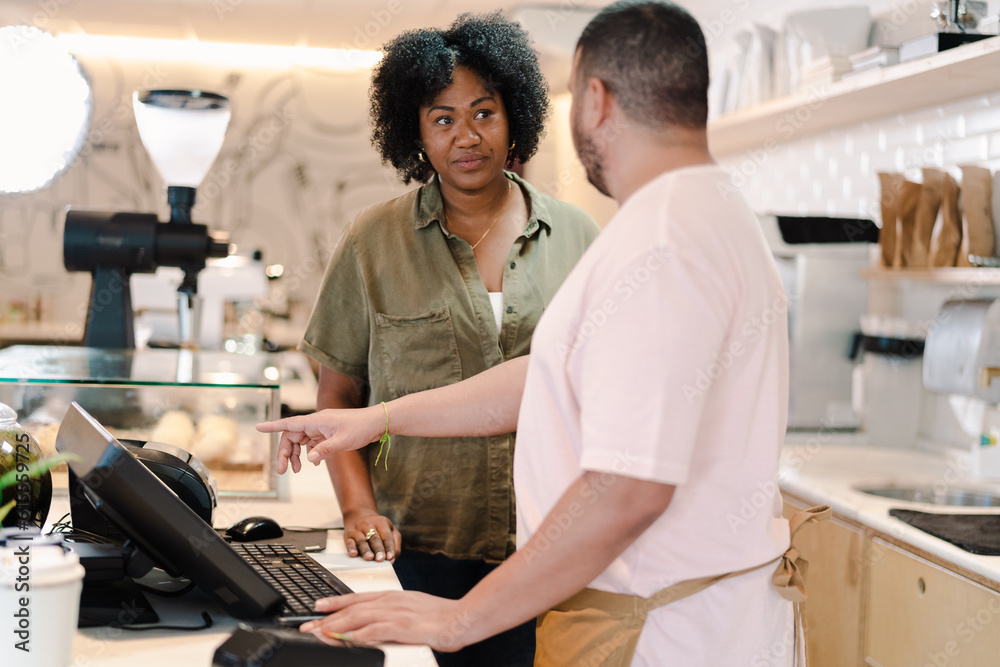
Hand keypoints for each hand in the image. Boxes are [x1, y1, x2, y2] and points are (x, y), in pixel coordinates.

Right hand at [256, 406, 383, 473]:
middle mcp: (317, 422)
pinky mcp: (329, 433)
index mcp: (317, 420)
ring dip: (296, 455)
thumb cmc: (361, 427)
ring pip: (301, 441)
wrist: (377, 423)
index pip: (289, 423)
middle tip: (282, 471)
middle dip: (285, 453)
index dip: (273, 426)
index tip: (259, 427)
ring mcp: (323, 428)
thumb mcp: (343, 441)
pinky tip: (312, 463)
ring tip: (297, 470)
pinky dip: (309, 453)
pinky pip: (312, 443)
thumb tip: (309, 459)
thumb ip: (324, 449)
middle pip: (292, 436)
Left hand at [300, 591, 475, 652]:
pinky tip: (344, 639)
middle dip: (327, 617)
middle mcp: (390, 601)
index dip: (335, 602)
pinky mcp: (401, 626)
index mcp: (392, 596)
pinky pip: (373, 630)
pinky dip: (355, 635)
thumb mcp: (411, 608)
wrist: (460, 617)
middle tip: (308, 625)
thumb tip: (376, 622)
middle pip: (351, 608)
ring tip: (318, 633)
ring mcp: (395, 612)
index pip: (357, 597)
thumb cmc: (439, 615)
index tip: (318, 606)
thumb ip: (392, 613)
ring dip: (335, 626)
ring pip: (357, 617)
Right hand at [343, 510, 400, 561]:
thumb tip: (392, 560)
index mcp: (382, 523)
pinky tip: (353, 554)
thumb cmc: (378, 527)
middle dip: (378, 549)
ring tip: (369, 558)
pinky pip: (349, 542)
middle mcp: (368, 525)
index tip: (390, 557)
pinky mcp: (348, 535)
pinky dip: (351, 548)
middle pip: (374, 539)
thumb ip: (395, 544)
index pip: (386, 536)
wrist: (359, 515)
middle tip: (381, 559)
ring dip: (365, 550)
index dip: (389, 547)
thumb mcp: (390, 530)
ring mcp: (357, 529)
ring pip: (362, 541)